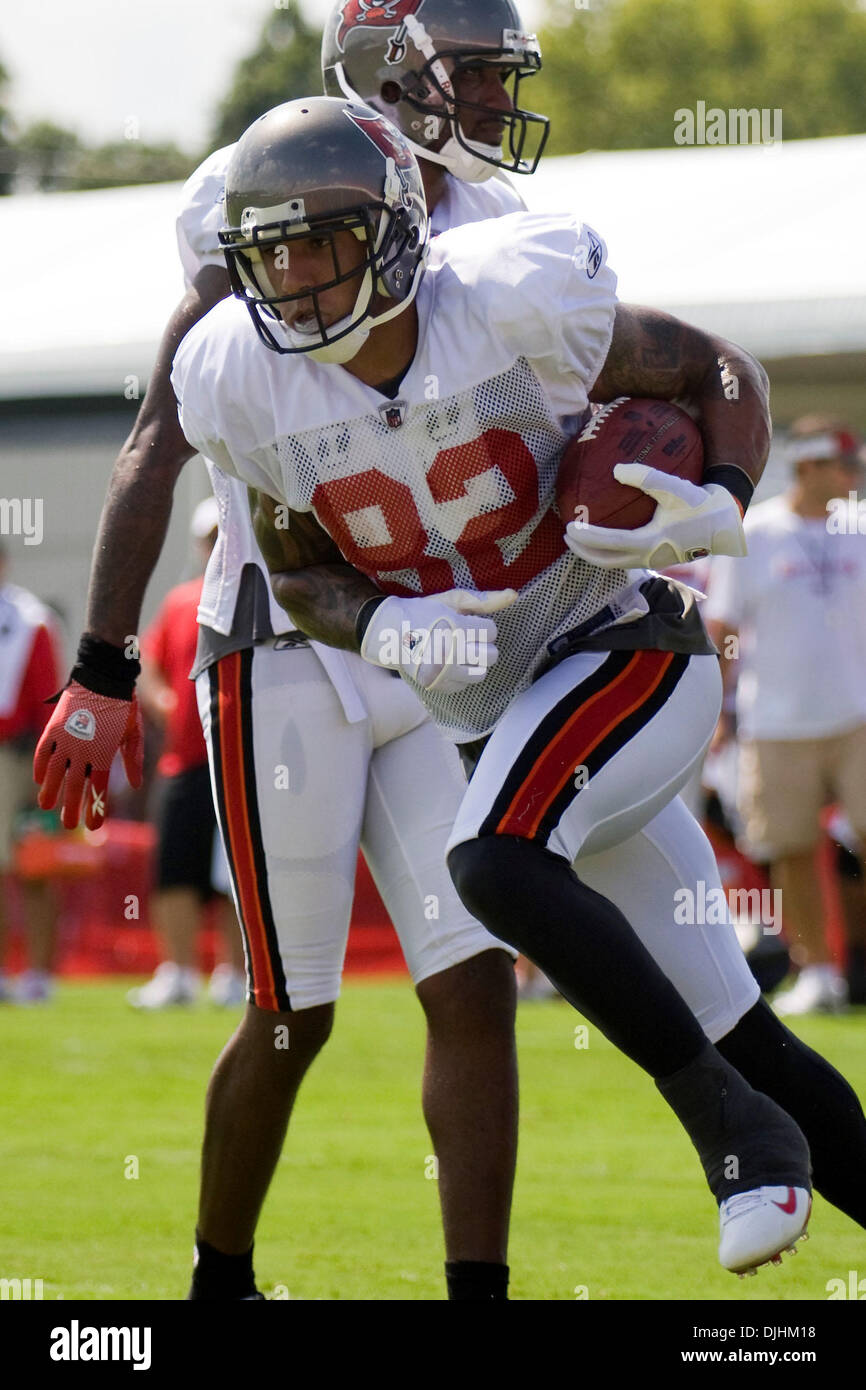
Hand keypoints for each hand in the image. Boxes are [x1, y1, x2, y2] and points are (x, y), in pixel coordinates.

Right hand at [33, 682, 143, 829]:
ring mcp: (67, 738)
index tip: (93, 826)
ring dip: (49, 790)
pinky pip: (44, 750)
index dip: (94, 808)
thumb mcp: (134, 733)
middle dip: (70, 807)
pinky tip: (39, 779)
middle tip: (68, 825)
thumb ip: (133, 760)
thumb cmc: (124, 706)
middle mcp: (83, 749)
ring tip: (45, 806)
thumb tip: (136, 786)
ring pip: (54, 771)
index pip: (97, 788)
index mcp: (104, 753)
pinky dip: (40, 764)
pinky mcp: (55, 727)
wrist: (105, 676)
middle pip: (73, 785)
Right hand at [360, 589, 517, 692]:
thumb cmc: (424, 612)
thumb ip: (484, 600)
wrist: (389, 633)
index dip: (482, 626)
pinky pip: (464, 685)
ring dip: (474, 662)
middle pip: (491, 656)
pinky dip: (460, 675)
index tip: (467, 624)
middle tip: (468, 639)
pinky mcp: (436, 685)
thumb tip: (514, 595)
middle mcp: (449, 651)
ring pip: (480, 673)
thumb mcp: (452, 600)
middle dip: (483, 646)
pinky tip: (449, 664)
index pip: (491, 632)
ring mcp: (442, 672)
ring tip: (460, 652)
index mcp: (455, 627)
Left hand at [564, 464, 746, 569]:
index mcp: (649, 542)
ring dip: (595, 554)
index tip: (568, 526)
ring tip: (580, 538)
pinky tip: (607, 532)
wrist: (726, 524)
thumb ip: (647, 477)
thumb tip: (616, 469)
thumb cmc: (701, 503)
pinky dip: (612, 549)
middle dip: (583, 552)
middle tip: (565, 535)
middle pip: (606, 561)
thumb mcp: (676, 487)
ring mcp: (653, 560)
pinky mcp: (658, 557)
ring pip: (616, 563)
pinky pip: (627, 556)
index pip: (608, 544)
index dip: (585, 538)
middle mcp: (648, 556)